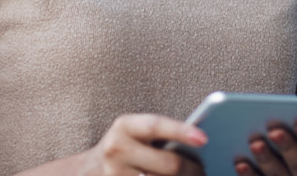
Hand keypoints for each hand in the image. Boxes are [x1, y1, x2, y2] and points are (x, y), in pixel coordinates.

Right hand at [83, 113, 206, 175]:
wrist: (91, 170)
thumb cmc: (126, 146)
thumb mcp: (136, 132)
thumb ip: (161, 134)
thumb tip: (200, 143)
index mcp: (125, 126)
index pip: (155, 126)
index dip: (180, 131)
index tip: (204, 138)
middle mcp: (117, 150)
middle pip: (167, 164)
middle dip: (192, 169)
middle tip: (205, 169)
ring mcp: (116, 175)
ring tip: (196, 175)